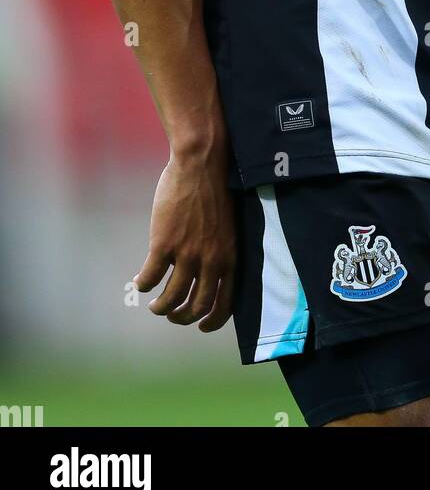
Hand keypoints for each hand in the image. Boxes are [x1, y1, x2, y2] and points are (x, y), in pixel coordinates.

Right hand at [133, 148, 235, 331]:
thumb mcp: (228, 227)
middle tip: (171, 314)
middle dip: (182, 317)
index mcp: (230, 257)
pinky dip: (143, 284)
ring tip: (154, 305)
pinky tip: (139, 281)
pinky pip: (150, 277)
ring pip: (171, 298)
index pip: (225, 303)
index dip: (212, 320)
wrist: (202, 163)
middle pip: (196, 307)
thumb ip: (220, 251)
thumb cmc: (215, 190)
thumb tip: (207, 272)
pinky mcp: (164, 244)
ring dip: (160, 307)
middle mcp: (210, 261)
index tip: (201, 326)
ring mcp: (187, 254)